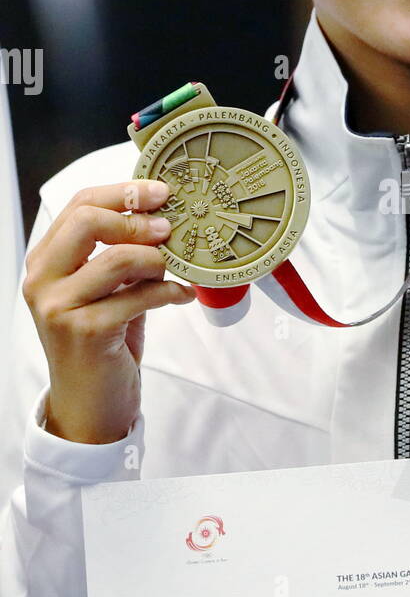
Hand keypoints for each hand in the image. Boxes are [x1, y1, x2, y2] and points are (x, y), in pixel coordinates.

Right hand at [23, 180, 195, 444]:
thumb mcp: (107, 291)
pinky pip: (137, 296)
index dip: (123, 193)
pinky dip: (168, 290)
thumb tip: (163, 217)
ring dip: (157, 259)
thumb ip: (122, 255)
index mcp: (45, 262)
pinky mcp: (84, 331)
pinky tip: (181, 294)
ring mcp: (59, 306)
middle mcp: (42, 280)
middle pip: (88, 220)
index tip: (160, 192)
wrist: (91, 404)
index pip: (79, 205)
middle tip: (170, 228)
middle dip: (137, 218)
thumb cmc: (103, 344)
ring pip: (116, 258)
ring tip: (176, 268)